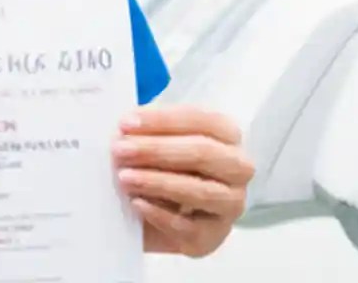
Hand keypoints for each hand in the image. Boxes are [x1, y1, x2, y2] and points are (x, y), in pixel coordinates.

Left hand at [112, 105, 254, 257]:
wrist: (149, 217)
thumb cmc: (155, 167)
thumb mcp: (149, 142)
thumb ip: (143, 132)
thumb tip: (124, 131)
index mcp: (226, 135)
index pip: (202, 120)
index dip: (163, 120)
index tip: (125, 123)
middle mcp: (237, 168)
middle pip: (203, 153)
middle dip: (157, 150)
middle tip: (119, 149)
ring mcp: (230, 204)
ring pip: (200, 190)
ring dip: (158, 182)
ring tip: (124, 177)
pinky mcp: (213, 236)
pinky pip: (188, 226)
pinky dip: (160, 213)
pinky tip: (137, 203)